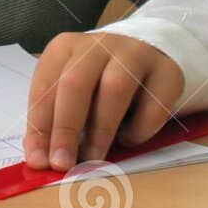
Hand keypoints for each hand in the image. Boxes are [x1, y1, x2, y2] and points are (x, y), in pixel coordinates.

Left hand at [23, 32, 183, 171]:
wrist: (150, 52)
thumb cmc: (99, 81)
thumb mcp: (71, 93)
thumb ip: (53, 121)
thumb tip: (39, 159)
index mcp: (66, 47)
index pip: (45, 87)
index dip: (39, 127)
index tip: (39, 161)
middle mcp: (99, 44)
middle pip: (76, 83)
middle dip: (66, 128)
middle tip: (62, 163)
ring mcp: (135, 53)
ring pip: (114, 88)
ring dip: (100, 130)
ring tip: (93, 158)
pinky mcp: (168, 71)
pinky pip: (153, 104)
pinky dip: (138, 129)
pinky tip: (128, 139)